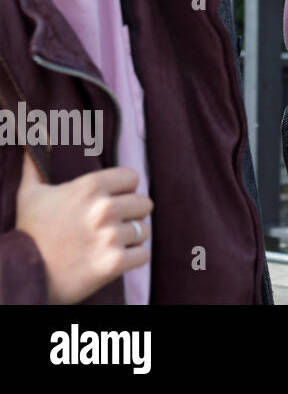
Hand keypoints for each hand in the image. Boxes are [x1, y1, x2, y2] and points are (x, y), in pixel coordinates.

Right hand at [14, 151, 151, 303]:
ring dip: (130, 237)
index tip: (110, 200)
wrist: (22, 276)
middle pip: (144, 203)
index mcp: (90, 187)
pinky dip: (133, 258)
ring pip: (144, 230)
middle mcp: (104, 208)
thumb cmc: (29, 233)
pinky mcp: (115, 263)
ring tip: (108, 243)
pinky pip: (143, 254)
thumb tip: (35, 131)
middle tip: (110, 225)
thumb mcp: (30, 194)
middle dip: (130, 214)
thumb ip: (37, 163)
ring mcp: (110, 236)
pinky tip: (113, 258)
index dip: (123, 190)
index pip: (133, 178)